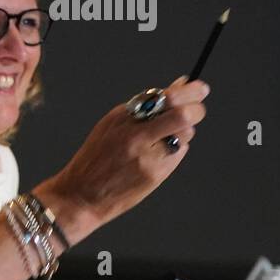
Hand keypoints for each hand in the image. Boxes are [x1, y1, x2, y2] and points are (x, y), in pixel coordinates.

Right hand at [33, 75, 208, 242]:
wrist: (79, 195)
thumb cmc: (96, 158)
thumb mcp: (112, 127)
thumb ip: (145, 108)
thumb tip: (181, 84)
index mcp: (122, 116)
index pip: (165, 96)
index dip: (189, 91)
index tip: (200, 89)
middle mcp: (135, 133)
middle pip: (182, 114)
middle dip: (196, 110)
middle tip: (196, 110)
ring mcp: (146, 155)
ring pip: (185, 134)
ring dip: (183, 132)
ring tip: (164, 138)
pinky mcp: (154, 174)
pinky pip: (178, 154)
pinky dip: (174, 151)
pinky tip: (156, 157)